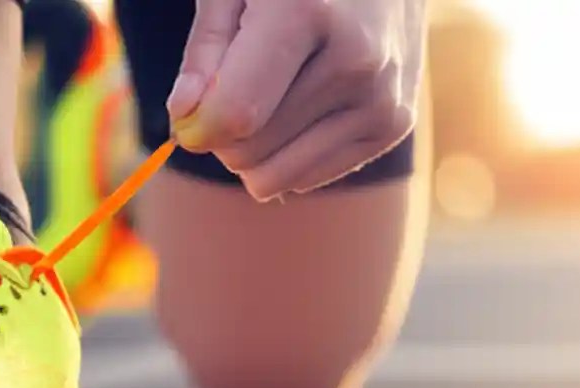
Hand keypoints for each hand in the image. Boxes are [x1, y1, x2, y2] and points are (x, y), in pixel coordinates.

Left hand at [168, 0, 424, 200]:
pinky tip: (303, 106)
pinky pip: (306, 180)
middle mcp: (356, 60)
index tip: (190, 106)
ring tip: (270, 96)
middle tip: (236, 85)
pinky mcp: (394, 125)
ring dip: (254, 151)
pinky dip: (288, 156)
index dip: (198, 124)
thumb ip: (205, 47)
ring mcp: (381, 97)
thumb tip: (185, 117)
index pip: (235, 113)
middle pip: (249, 150)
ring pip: (274, 178)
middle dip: (224, 132)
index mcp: (308, 11)